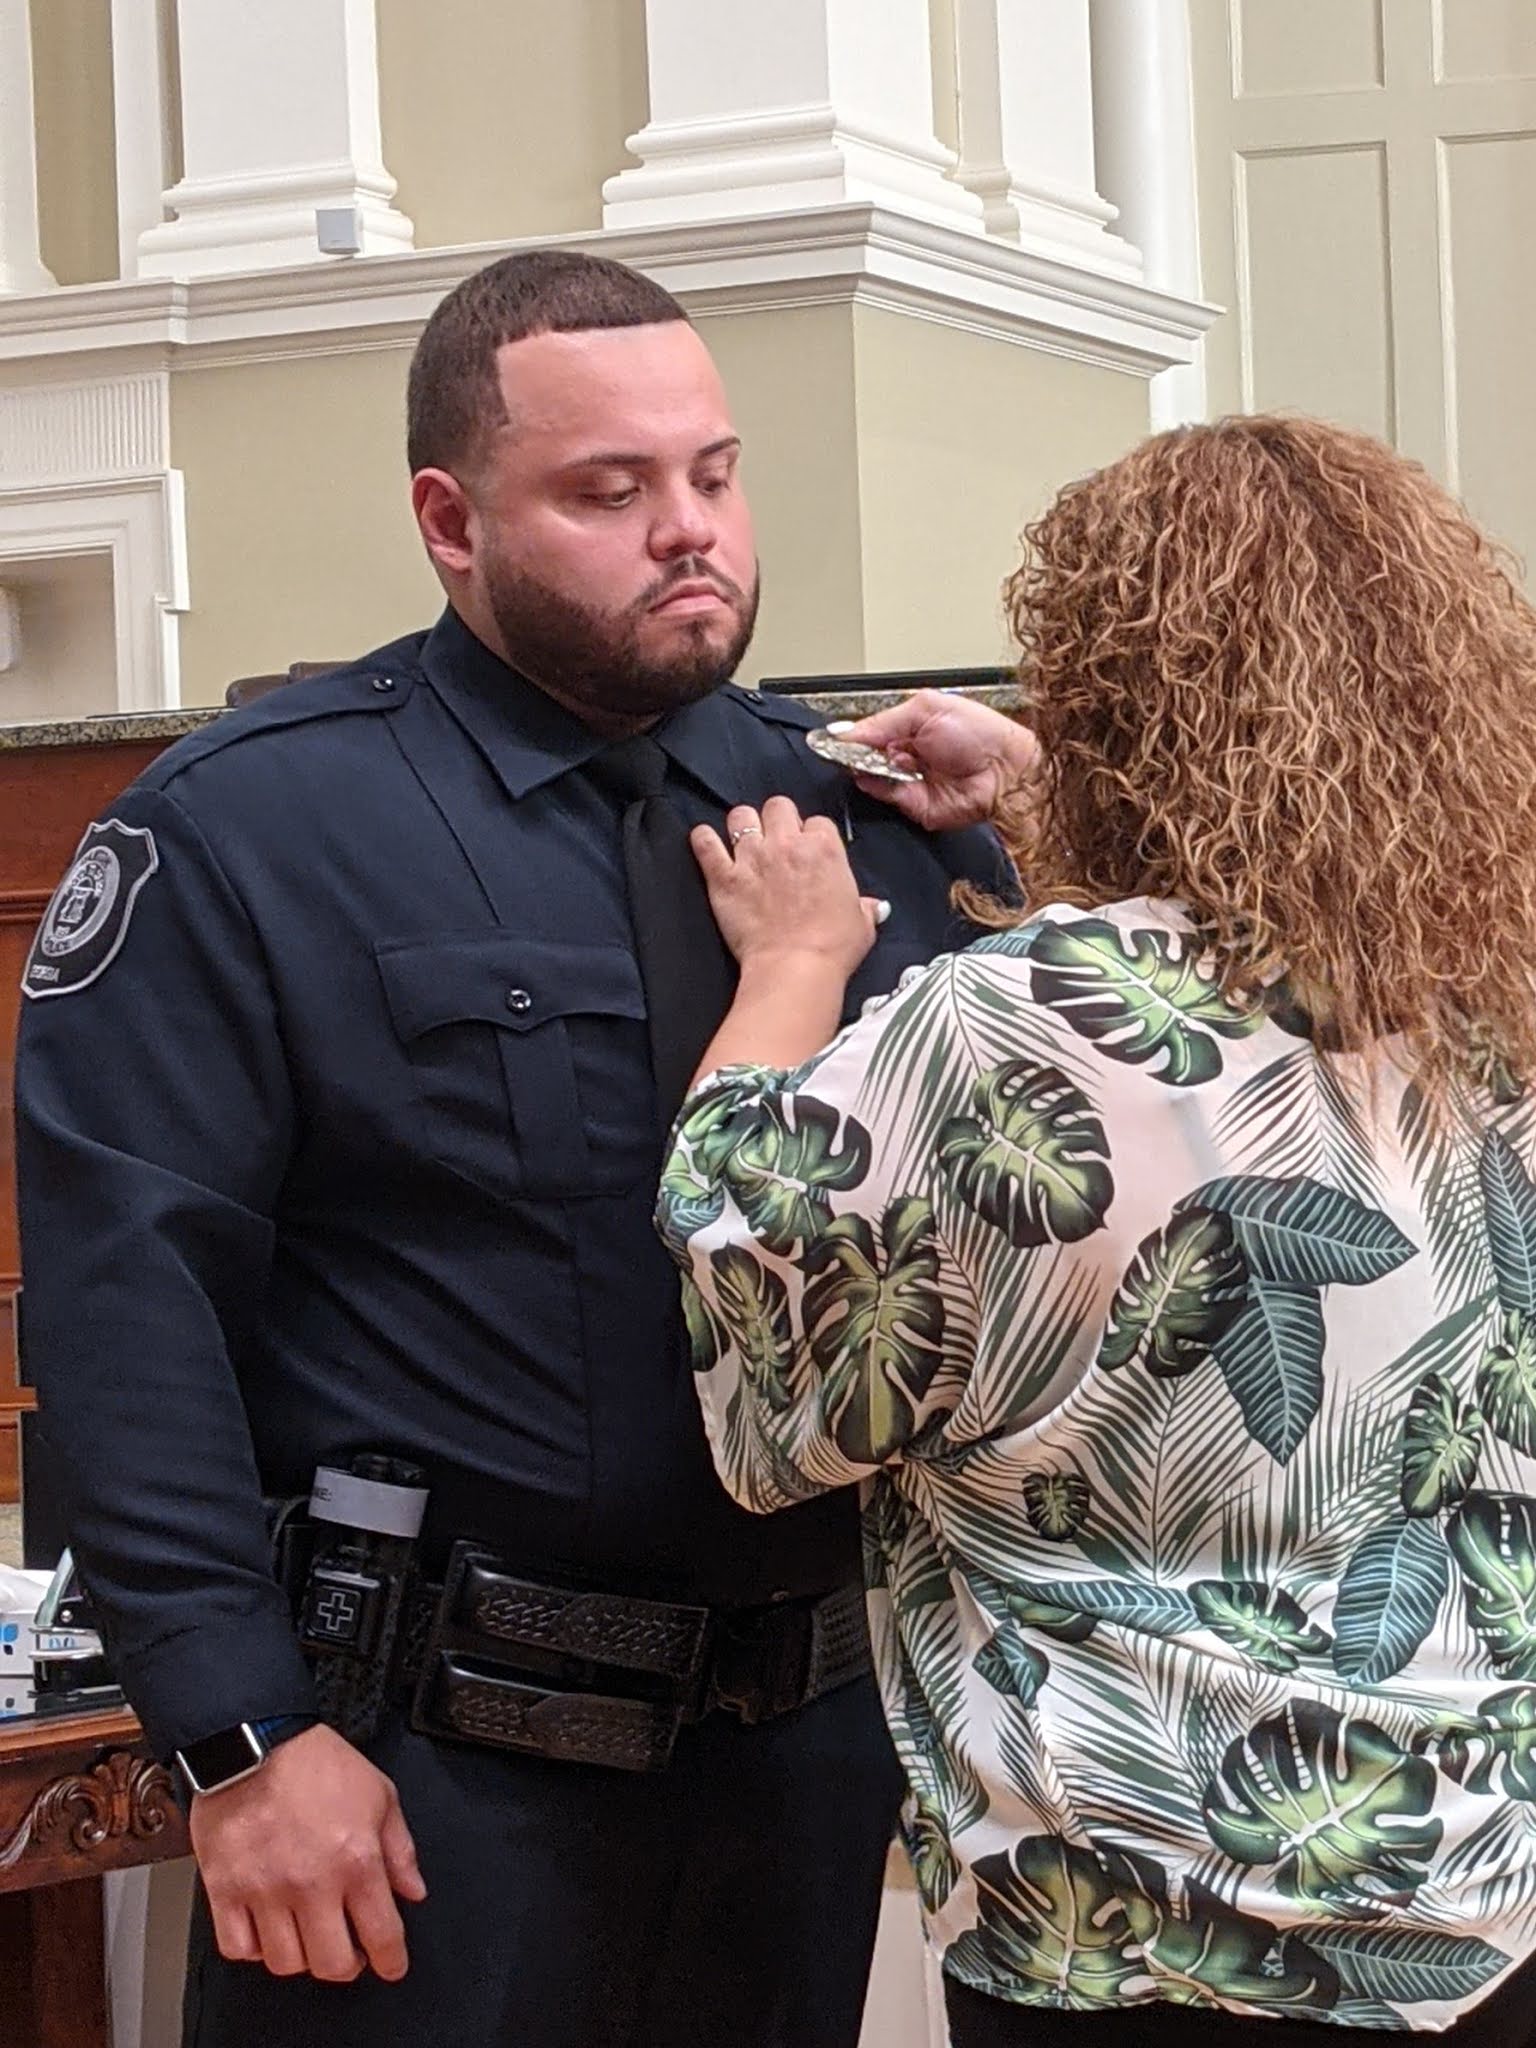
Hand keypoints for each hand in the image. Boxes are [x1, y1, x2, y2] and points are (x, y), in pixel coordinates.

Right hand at [190, 1722, 426, 1982]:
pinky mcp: (225, 1890)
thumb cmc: (315, 1762)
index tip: (391, 1965)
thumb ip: (400, 1848)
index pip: (382, 1935)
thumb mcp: (379, 1794)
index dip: (392, 1961)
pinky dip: (255, 1947)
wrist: (252, 1739)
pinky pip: (239, 1948)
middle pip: (333, 1964)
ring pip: (286, 1964)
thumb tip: (412, 1891)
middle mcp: (311, 1883)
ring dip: (302, 1956)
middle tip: (348, 1949)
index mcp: (356, 1859)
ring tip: (307, 1933)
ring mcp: (265, 1891)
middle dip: (348, 1965)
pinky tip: (267, 1927)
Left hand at [691, 796, 882, 980]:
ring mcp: (752, 858)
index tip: (809, 851)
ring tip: (742, 840)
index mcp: (824, 849)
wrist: (795, 968)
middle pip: (778, 806)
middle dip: (777, 819)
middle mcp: (787, 844)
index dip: (812, 835)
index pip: (818, 822)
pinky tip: (706, 844)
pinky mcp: (724, 878)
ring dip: (742, 824)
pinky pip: (705, 843)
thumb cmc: (832, 948)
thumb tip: (873, 906)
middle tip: (776, 839)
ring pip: (740, 815)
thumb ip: (865, 907)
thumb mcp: (862, 925)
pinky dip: (703, 840)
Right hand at [838, 689, 1037, 830]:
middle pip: (865, 755)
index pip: (869, 732)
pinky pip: (885, 796)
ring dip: (865, 767)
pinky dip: (876, 785)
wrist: (1007, 770)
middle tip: (852, 746)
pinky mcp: (914, 806)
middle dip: (857, 751)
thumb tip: (846, 731)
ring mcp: (910, 781)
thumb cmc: (982, 733)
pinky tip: (873, 773)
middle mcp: (908, 755)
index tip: (833, 737)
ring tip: (869, 757)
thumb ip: (883, 720)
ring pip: (870, 776)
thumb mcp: (927, 708)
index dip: (852, 735)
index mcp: (911, 728)